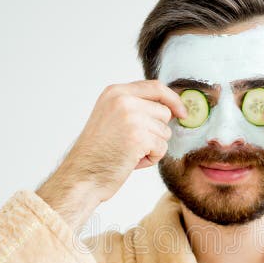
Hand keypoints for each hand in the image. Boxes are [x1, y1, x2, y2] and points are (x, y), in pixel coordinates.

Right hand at [36, 80, 186, 227]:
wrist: (81, 175)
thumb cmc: (97, 153)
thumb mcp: (111, 118)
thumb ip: (134, 107)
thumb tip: (170, 109)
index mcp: (115, 92)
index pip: (155, 87)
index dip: (172, 99)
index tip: (182, 112)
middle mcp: (123, 100)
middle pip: (164, 112)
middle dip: (156, 131)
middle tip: (133, 144)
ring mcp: (131, 117)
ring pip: (165, 132)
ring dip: (152, 147)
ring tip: (129, 153)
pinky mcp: (139, 136)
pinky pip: (162, 147)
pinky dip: (151, 159)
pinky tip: (131, 161)